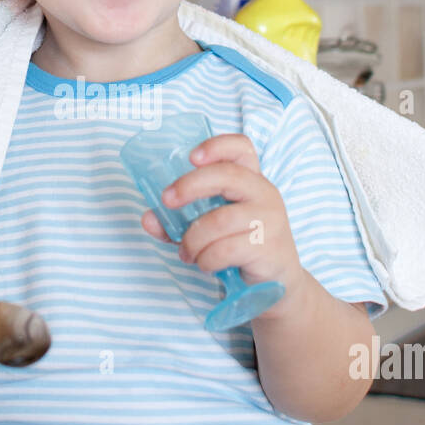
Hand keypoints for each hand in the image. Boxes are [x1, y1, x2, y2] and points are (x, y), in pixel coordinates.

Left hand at [139, 132, 304, 312]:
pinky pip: (226, 250)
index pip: (241, 147)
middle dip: (190, 185)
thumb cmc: (239, 243)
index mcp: (249, 179)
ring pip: (220, 221)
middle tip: (167, 201)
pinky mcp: (268, 247)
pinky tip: (205, 263)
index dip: (217, 146)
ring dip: (193, 239)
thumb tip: (148, 219)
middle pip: (227, 175)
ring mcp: (269, 219)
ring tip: (187, 252)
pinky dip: (206, 259)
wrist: (276, 279)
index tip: (191, 157)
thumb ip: (177, 221)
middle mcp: (263, 192)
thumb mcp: (208, 227)